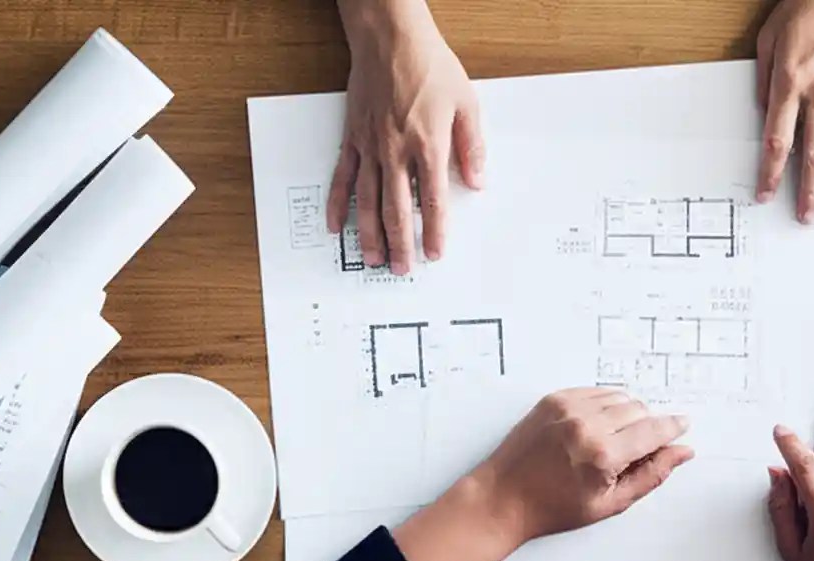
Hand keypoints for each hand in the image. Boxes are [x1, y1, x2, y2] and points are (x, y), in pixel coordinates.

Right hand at [330, 0, 484, 274]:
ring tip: (373, 259)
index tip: (435, 253)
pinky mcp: (353, 138)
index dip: (435, 232)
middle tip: (402, 269)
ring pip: (368, 201)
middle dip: (400, 244)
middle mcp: (396, 151)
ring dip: (370, 234)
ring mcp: (370, 147)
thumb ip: (472, 147)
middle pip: (397, 210)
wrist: (390, 38)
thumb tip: (477, 181)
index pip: (433, 201)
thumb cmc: (429, 66)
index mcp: (428, 145)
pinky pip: (342, 178)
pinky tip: (335, 225)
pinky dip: (337, 204)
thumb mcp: (466, 104)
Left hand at [394, 389, 692, 560]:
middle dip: (645, 427)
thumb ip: (651, 475)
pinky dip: (603, 406)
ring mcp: (568, 408)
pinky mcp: (554, 399)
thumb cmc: (553, 507)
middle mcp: (586, 425)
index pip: (653, 430)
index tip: (682, 425)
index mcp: (603, 455)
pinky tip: (593, 428)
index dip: (672, 428)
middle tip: (631, 451)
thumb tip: (682, 452)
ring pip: (619, 397)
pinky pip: (595, 391)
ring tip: (609, 441)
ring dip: (624, 414)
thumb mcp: (610, 503)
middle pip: (639, 409)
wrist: (504, 497)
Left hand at [755, 0, 813, 222]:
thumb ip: (764, 80)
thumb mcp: (768, 39)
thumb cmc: (806, 7)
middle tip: (804, 217)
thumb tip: (764, 114)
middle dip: (806, 191)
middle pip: (813, 154)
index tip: (765, 195)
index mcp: (790, 83)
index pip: (777, 140)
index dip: (770, 173)